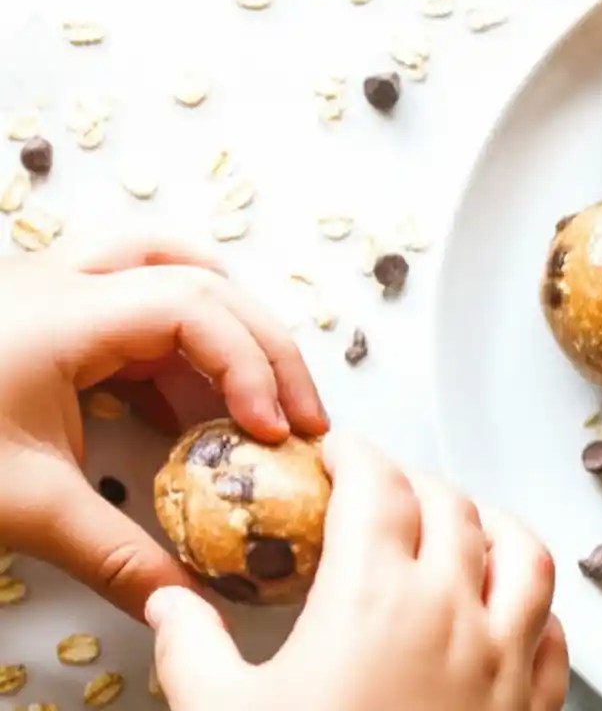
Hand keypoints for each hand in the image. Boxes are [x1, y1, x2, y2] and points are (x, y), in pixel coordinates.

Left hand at [0, 234, 327, 620]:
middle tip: (301, 415)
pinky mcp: (48, 316)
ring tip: (261, 385)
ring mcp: (53, 290)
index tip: (276, 433)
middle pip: (199, 278)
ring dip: (229, 321)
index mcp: (59, 316)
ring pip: (169, 266)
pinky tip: (190, 407)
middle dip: (264, 346)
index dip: (252, 365)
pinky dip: (184, 346)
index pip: (193, 308)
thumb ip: (116, 555)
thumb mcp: (23, 509)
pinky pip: (140, 305)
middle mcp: (62, 283)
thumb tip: (187, 607)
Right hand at [146, 434, 569, 710]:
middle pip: (452, 507)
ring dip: (494, 526)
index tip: (337, 453)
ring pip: (525, 556)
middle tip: (384, 489)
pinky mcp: (534, 709)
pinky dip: (536, 606)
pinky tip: (515, 614)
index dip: (356, 454)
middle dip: (415, 483)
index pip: (378, 486)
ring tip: (467, 523)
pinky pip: (555, 634)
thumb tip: (169, 608)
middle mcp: (453, 614)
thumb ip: (191, 648)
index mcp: (375, 598)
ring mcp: (506, 662)